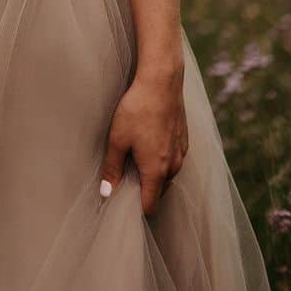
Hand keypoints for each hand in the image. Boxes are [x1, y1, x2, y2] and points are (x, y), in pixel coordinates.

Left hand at [99, 67, 188, 216]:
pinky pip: (173, 160)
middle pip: (158, 192)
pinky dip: (161, 160)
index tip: (120, 202)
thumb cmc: (137, 110)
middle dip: (142, 191)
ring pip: (166, 176)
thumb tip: (106, 193)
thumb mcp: (117, 138)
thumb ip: (112, 168)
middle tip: (123, 177)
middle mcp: (173, 167)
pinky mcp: (184, 141)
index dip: (134, 209)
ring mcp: (181, 154)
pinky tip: (148, 143)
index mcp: (157, 171)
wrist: (162, 82)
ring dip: (152, 175)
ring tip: (134, 157)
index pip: (149, 206)